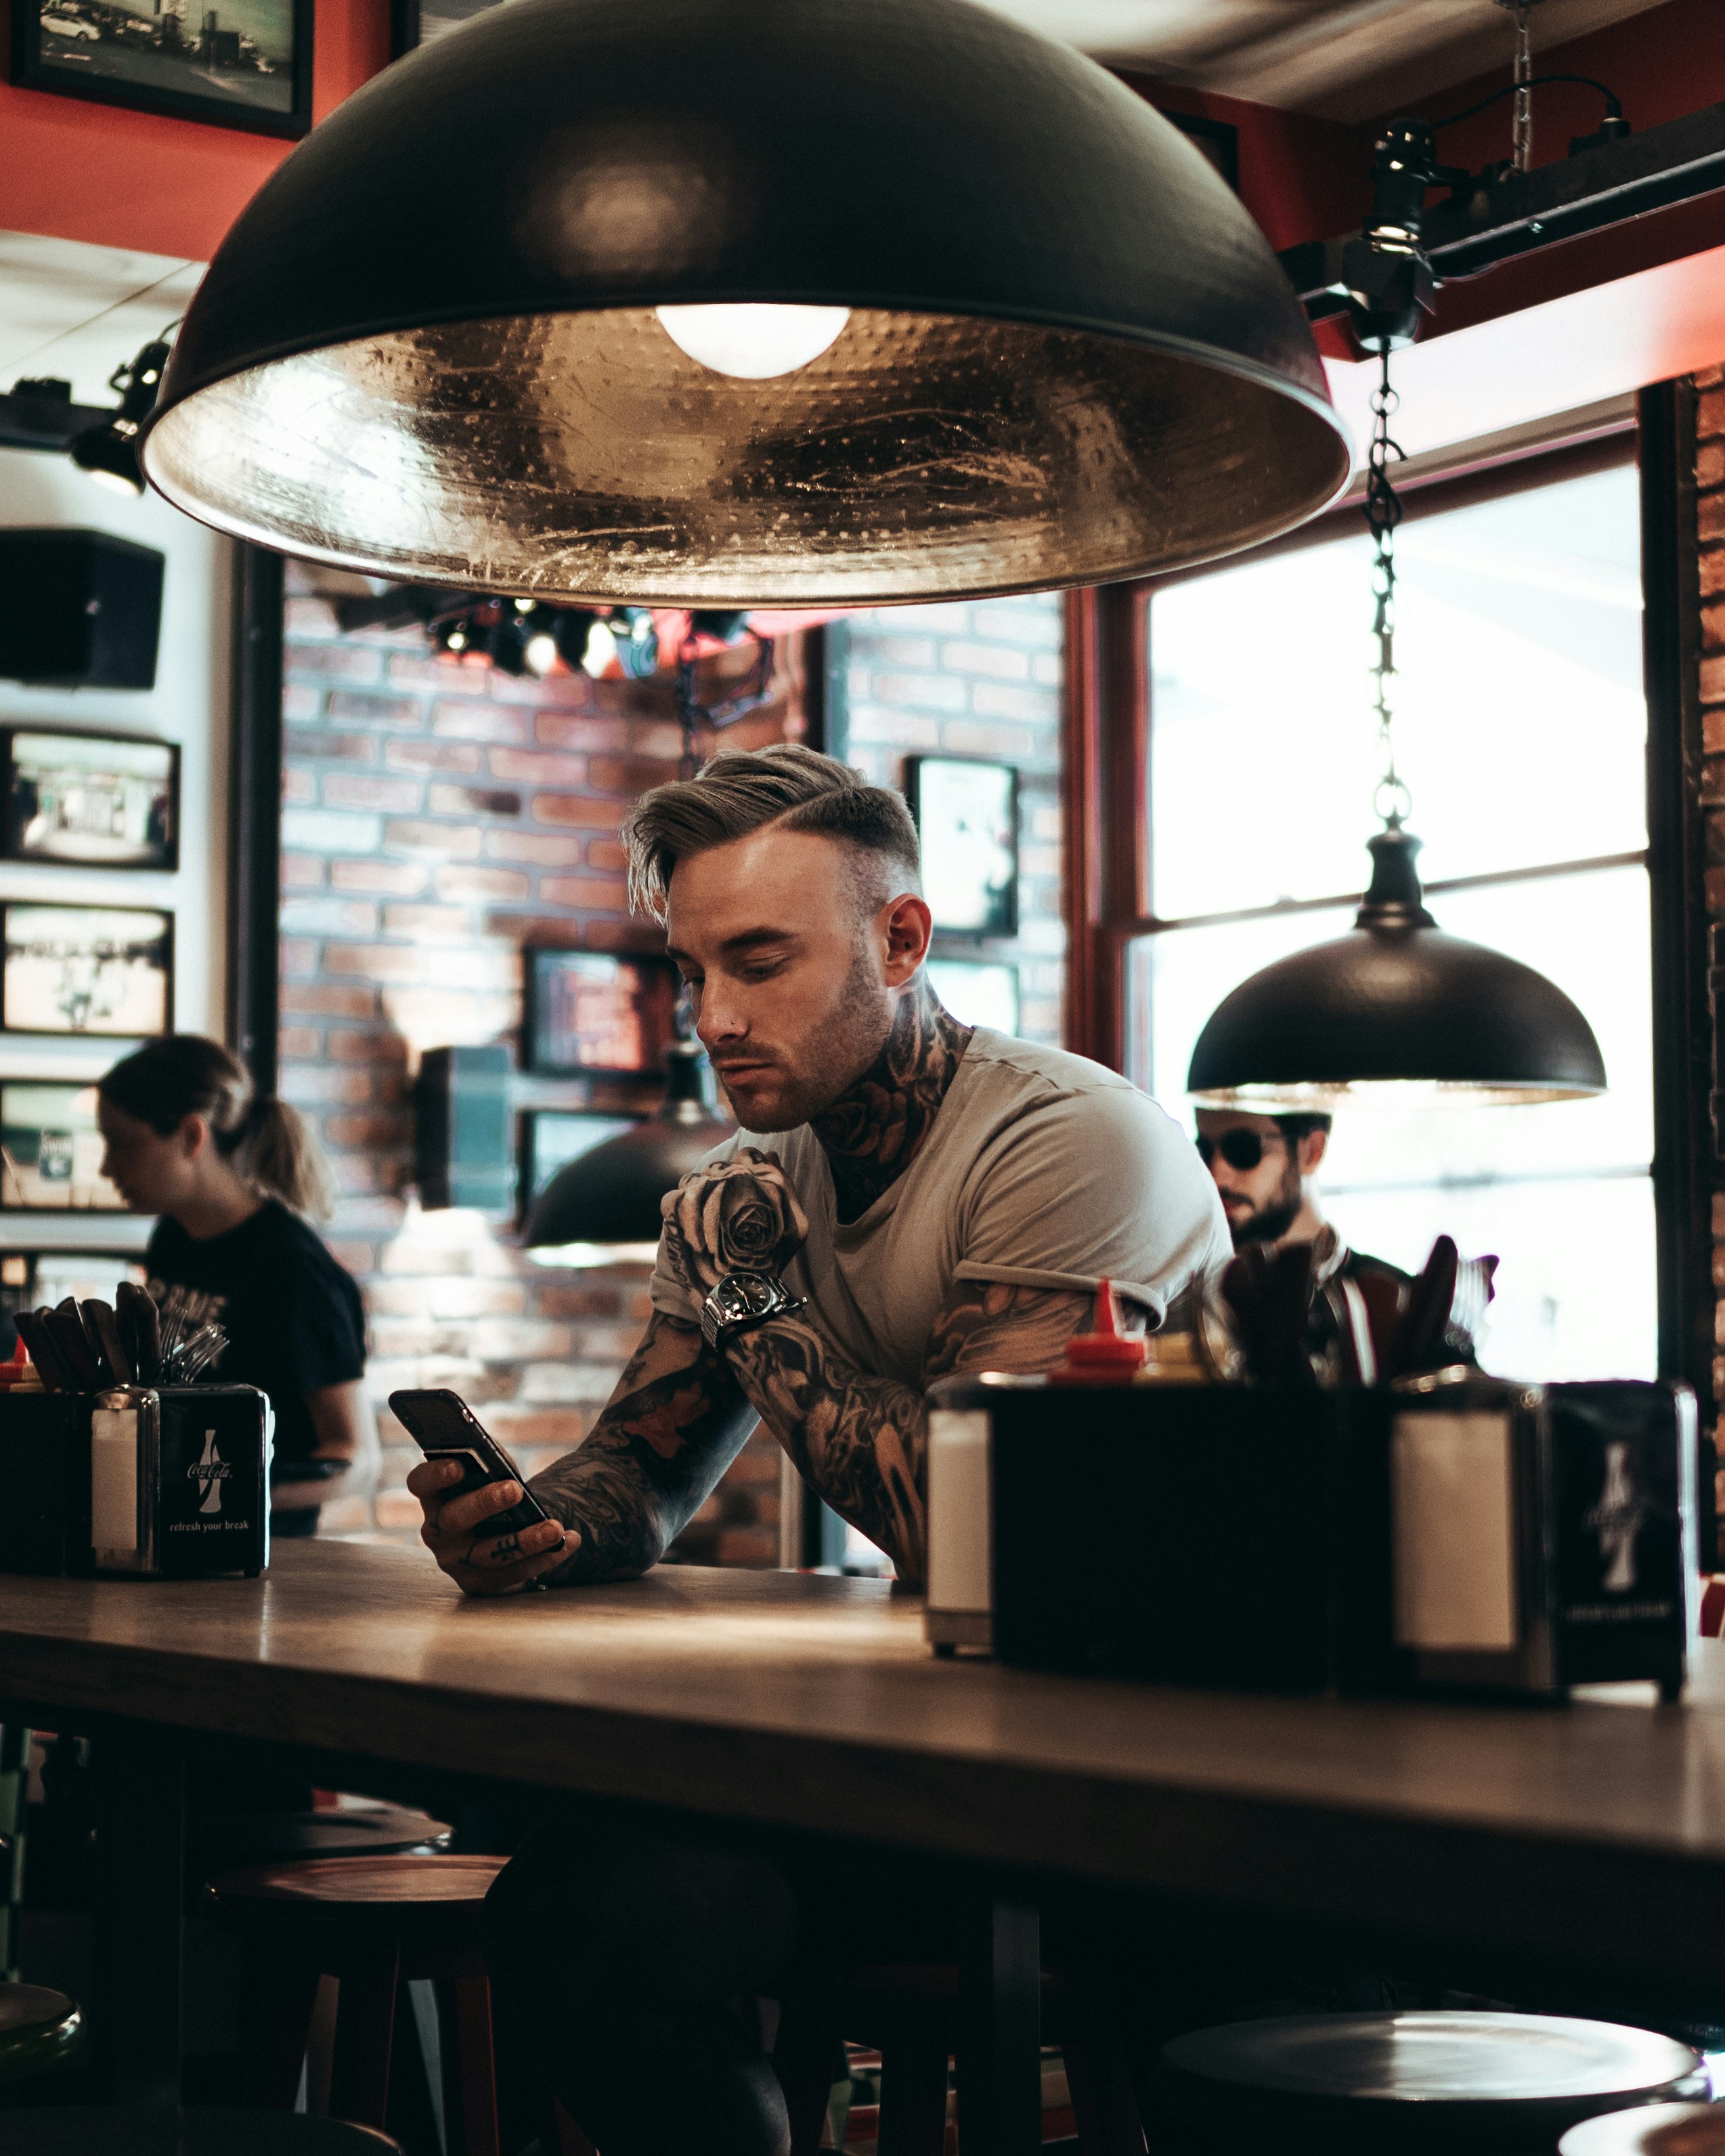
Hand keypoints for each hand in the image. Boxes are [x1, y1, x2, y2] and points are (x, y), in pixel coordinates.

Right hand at [407, 1456, 579, 1597]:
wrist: (510, 1524)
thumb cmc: (497, 1487)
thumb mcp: (492, 1471)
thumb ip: (492, 1463)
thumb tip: (500, 1462)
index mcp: (434, 1494)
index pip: (421, 1482)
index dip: (435, 1474)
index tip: (458, 1465)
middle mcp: (436, 1530)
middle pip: (453, 1518)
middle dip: (484, 1503)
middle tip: (515, 1489)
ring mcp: (453, 1559)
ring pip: (487, 1553)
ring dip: (524, 1541)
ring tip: (555, 1527)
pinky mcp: (476, 1583)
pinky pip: (510, 1575)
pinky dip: (543, 1558)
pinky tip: (569, 1542)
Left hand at [659, 1147, 808, 1307]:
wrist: (735, 1294)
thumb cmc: (771, 1261)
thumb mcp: (796, 1225)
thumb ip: (785, 1183)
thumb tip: (770, 1154)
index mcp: (763, 1176)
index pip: (747, 1155)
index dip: (746, 1174)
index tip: (745, 1197)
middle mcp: (732, 1175)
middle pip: (721, 1166)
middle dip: (722, 1187)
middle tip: (726, 1220)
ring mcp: (701, 1188)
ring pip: (697, 1179)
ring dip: (700, 1197)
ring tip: (708, 1229)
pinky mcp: (675, 1203)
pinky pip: (675, 1196)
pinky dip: (680, 1213)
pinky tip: (692, 1233)